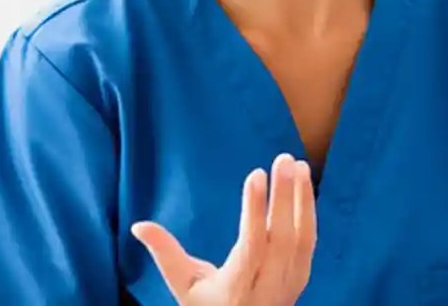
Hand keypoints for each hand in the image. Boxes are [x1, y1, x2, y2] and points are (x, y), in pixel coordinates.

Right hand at [132, 154, 316, 305]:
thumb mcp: (183, 286)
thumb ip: (165, 253)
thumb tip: (139, 225)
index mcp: (236, 289)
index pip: (252, 245)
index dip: (255, 210)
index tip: (256, 174)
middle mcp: (268, 287)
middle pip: (282, 238)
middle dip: (284, 196)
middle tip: (282, 158)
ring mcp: (290, 284)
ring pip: (302, 237)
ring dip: (302, 198)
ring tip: (297, 164)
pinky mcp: (301, 277)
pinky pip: (309, 241)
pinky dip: (308, 211)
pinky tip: (304, 184)